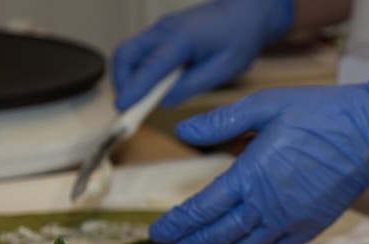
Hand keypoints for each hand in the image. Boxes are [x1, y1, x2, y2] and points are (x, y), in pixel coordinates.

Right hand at [112, 0, 292, 109]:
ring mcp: (162, 29)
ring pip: (129, 51)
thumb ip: (193, 85)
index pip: (149, 67)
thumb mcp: (224, 68)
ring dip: (127, 76)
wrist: (247, 11)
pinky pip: (140, 50)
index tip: (123, 108)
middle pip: (125, 54)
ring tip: (138, 100)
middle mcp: (165, 30)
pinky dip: (137, 69)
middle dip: (121, 82)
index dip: (134, 89)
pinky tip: (149, 85)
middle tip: (128, 107)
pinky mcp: (163, 32)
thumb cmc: (241, 36)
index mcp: (181, 39)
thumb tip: (166, 101)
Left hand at [149, 80, 368, 243]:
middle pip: (217, 234)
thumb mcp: (265, 105)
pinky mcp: (308, 228)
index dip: (178, 224)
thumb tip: (183, 132)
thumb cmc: (319, 115)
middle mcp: (268, 206)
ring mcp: (289, 221)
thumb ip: (221, 121)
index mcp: (252, 175)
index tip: (158, 231)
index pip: (203, 209)